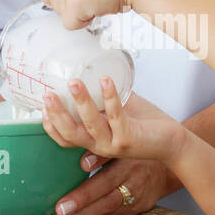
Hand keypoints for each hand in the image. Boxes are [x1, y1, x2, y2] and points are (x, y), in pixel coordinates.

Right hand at [43, 78, 181, 165]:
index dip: (51, 125)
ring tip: (74, 82)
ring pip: (90, 124)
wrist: (173, 141)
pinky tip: (105, 81)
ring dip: (81, 102)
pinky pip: (116, 116)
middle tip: (48, 94)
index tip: (41, 105)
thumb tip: (94, 69)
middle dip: (57, 114)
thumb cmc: (146, 124)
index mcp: (94, 139)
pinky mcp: (129, 139)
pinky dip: (110, 97)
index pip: (65, 138)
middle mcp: (100, 145)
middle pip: (70, 133)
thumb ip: (106, 97)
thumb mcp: (119, 110)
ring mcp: (114, 144)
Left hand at [50, 150, 173, 214]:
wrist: (170, 159)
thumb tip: (75, 153)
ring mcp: (138, 196)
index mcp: (128, 161)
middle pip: (106, 198)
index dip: (85, 188)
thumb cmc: (139, 145)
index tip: (64, 198)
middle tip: (58, 214)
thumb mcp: (123, 139)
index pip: (105, 176)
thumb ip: (101, 148)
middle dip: (80, 207)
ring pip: (109, 210)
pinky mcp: (140, 207)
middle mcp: (134, 180)